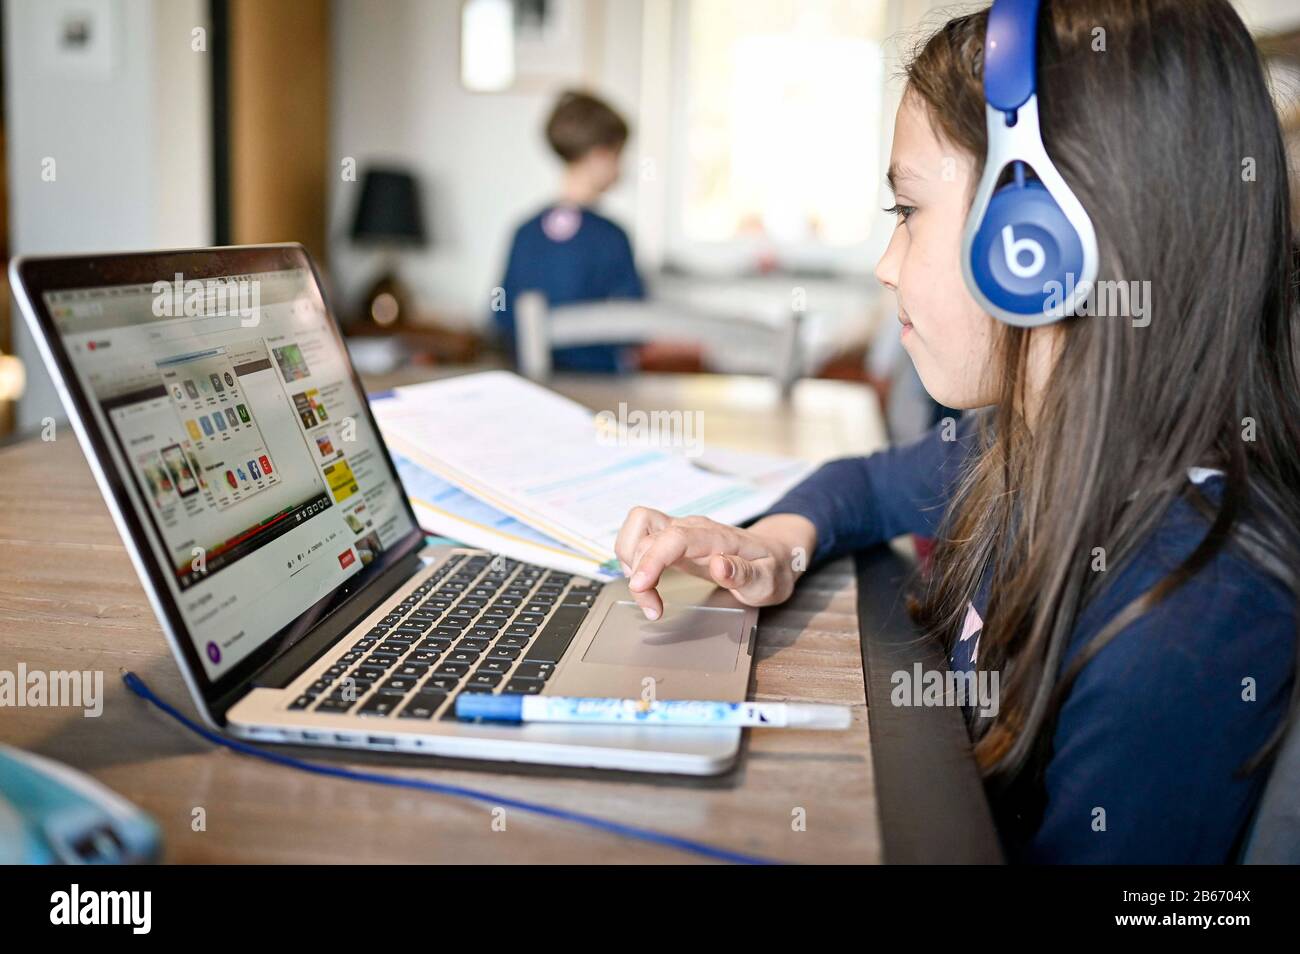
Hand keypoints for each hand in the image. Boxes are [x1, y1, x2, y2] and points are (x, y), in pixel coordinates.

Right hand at [614, 507, 816, 619]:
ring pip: (638, 528)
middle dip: (640, 575)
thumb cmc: (770, 569)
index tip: (640, 585)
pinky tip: (645, 579)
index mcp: (716, 537)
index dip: (651, 559)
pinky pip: (639, 534)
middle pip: (649, 537)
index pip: (675, 538)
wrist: (774, 554)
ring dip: (631, 560)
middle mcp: (694, 527)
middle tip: (653, 610)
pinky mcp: (672, 537)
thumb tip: (720, 566)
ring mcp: (681, 529)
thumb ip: (744, 574)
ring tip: (646, 591)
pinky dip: (632, 556)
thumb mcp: (767, 580)